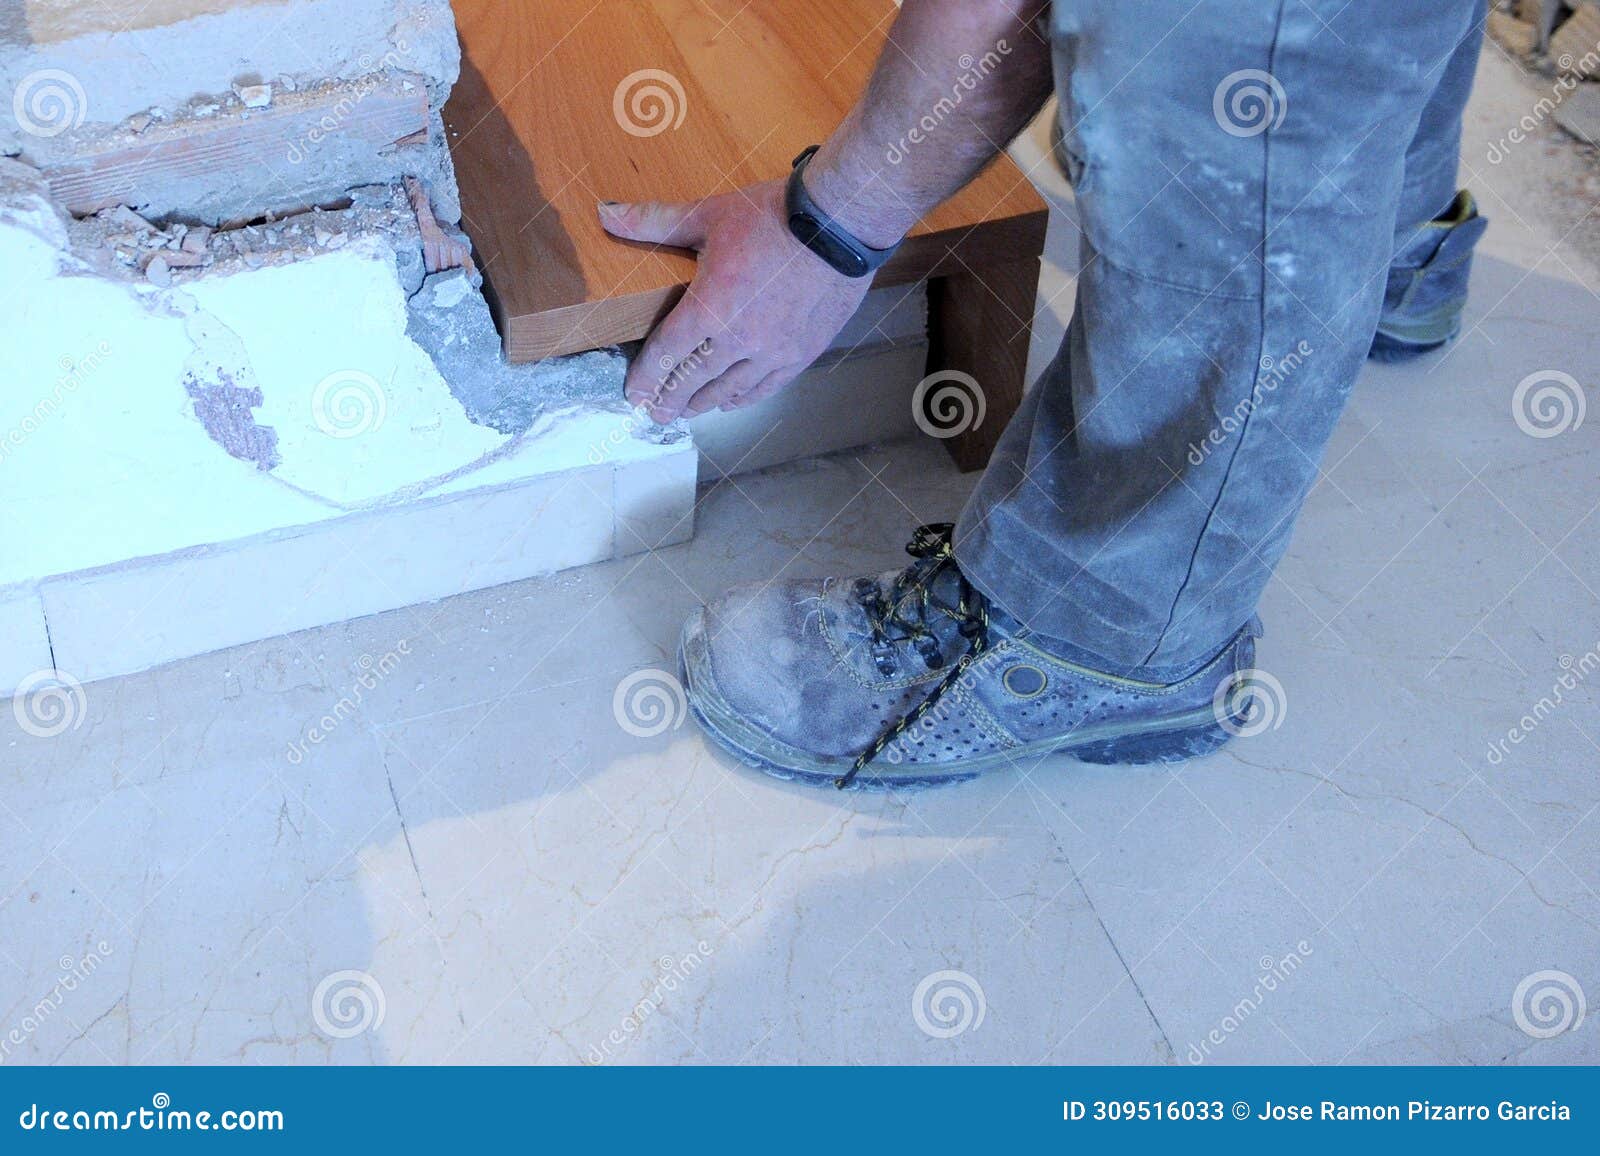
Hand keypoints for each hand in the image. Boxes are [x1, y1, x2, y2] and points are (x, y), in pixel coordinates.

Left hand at [598, 180, 872, 421]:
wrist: (840, 224)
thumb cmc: (773, 215)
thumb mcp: (709, 214)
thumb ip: (655, 221)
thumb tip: (605, 214)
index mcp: (709, 307)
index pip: (666, 353)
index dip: (647, 377)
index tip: (634, 395)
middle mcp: (738, 339)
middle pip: (695, 380)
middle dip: (671, 399)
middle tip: (656, 414)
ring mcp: (772, 351)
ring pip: (729, 389)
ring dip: (704, 403)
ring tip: (688, 411)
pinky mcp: (801, 353)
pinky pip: (765, 386)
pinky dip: (743, 397)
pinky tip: (732, 402)